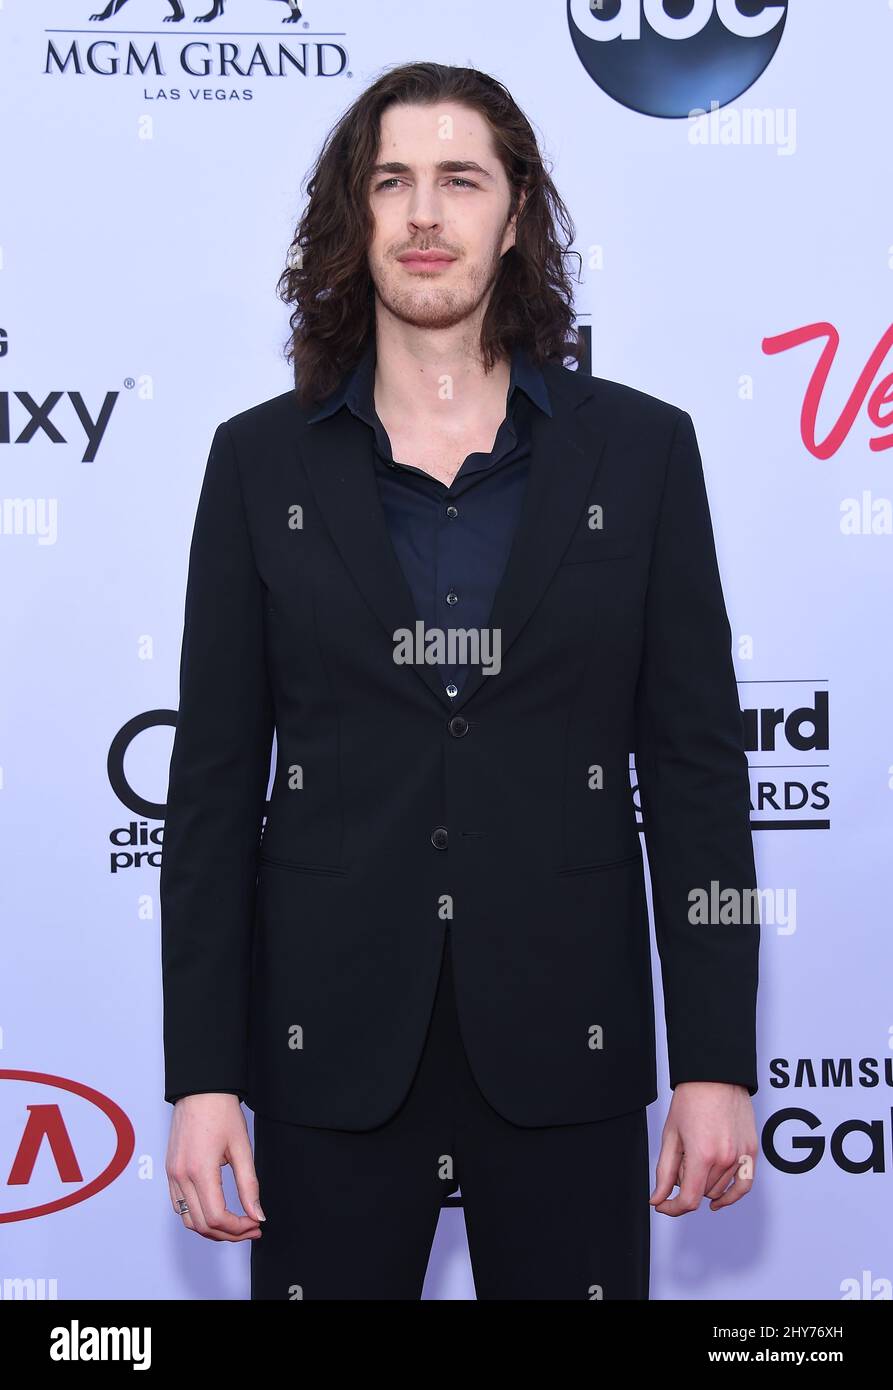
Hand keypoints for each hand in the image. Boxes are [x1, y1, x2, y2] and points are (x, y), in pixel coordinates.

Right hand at [166, 1093, 263, 1240]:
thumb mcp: (241, 1148)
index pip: (217, 1217)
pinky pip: (179, 1205)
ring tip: (236, 1224)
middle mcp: (181, 1176)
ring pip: (188, 1220)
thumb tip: (257, 1215)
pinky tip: (216, 1210)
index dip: (238, 1228)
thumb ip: (249, 1185)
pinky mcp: (170, 1171)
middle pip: (202, 1225)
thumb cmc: (221, 1112)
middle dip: (229, 1233)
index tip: (255, 1224)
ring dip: (212, 1228)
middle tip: (251, 1227)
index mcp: (200, 1171)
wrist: (200, 1090)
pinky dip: (198, 1215)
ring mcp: (172, 1175)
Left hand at [650, 1081, 756, 1215]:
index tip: (663, 1205)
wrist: (716, 1076)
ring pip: (718, 1189)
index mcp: (702, 1154)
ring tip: (697, 1153)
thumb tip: (658, 1198)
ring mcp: (741, 1156)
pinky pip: (744, 1186)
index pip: (689, 1200)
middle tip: (681, 1156)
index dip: (673, 1208)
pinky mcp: (751, 1152)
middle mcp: (725, 1159)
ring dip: (704, 1182)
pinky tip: (718, 1201)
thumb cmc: (692, 1099)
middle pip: (701, 1192)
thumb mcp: (671, 1135)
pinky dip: (731, 1196)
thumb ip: (664, 1172)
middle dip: (686, 1181)